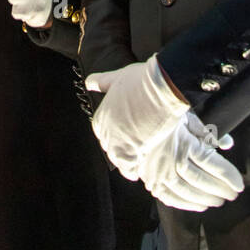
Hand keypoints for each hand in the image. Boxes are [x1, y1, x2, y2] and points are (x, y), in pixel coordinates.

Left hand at [84, 56, 188, 177]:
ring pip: (118, 159)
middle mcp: (105, 131)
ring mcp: (117, 142)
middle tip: (134, 144)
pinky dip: (131, 170)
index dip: (115, 134)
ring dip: (126, 161)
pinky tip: (137, 171)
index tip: (125, 134)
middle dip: (121, 147)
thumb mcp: (116, 78)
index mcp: (100, 117)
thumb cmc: (141, 81)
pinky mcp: (132, 151)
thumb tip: (89, 83)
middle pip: (110, 147)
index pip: (102, 133)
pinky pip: (128, 168)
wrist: (160, 88)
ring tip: (136, 160)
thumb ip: (102, 82)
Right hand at [139, 114, 242, 211]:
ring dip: (205, 199)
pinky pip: (170, 197)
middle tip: (232, 195)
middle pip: (201, 179)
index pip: (211, 162)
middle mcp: (172, 159)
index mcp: (184, 142)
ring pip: (187, 191)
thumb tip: (228, 143)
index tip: (239, 184)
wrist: (131, 122)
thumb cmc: (163, 117)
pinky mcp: (150, 180)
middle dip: (220, 189)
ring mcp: (159, 172)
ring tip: (219, 201)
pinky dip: (186, 204)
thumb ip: (207, 131)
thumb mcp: (186, 117)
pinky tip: (199, 206)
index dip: (227, 175)